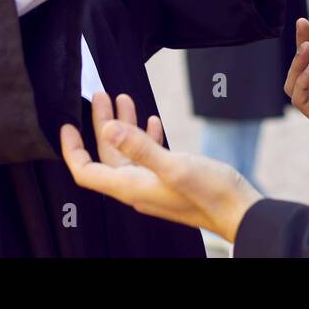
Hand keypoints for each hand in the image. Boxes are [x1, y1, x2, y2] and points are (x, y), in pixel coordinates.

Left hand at [60, 92, 262, 241]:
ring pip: (128, 153)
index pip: (87, 171)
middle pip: (107, 155)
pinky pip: (149, 157)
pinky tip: (152, 121)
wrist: (240, 212)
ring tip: (124, 98)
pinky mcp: (170, 180)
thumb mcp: (174, 165)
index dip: (72, 149)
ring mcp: (153, 184)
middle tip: (100, 96)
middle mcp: (137, 187)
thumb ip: (141, 147)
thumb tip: (108, 129)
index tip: (67, 124)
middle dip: (101, 124)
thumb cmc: (210, 193)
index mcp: (131, 187)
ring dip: (124, 126)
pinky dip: (146, 137)